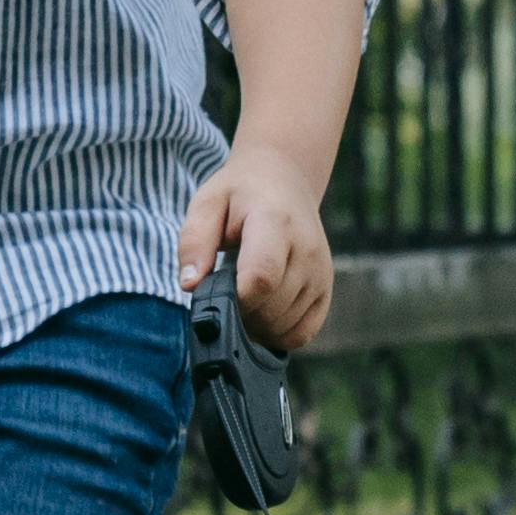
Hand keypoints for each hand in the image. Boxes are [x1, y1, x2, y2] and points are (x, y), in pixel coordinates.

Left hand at [178, 144, 333, 352]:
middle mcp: (307, 249)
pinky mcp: (325, 289)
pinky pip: (302, 334)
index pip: (262, 277)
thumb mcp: (207, 204)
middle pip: (271, 309)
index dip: (236, 298)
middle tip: (225, 294)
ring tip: (243, 298)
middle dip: (241, 314)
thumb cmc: (239, 195)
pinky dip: (277, 334)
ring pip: (285, 326)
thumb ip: (194, 243)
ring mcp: (321, 272)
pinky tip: (262, 313)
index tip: (218, 292)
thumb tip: (190, 286)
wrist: (283, 180)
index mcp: (276, 222)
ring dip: (257, 325)